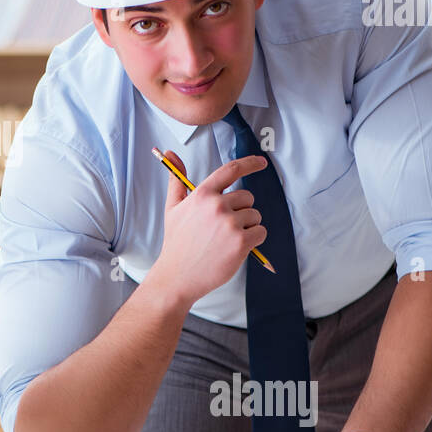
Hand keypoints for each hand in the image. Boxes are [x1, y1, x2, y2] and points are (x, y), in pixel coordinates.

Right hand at [146, 151, 268, 308]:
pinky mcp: (241, 242)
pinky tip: (235, 248)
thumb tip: (170, 154)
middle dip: (241, 210)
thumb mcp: (173, 208)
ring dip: (247, 227)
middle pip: (248, 197)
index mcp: (202, 194)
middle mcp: (217, 205)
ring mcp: (230, 224)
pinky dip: (254, 240)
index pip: (232, 170)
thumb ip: (177, 179)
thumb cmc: (177, 242)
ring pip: (255, 216)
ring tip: (226, 240)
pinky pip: (261, 232)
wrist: (178, 276)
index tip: (261, 162)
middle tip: (223, 228)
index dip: (250, 163)